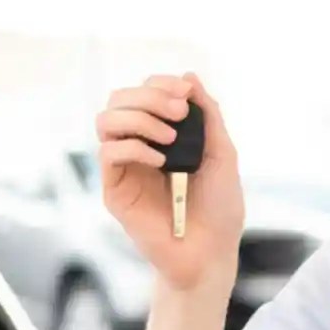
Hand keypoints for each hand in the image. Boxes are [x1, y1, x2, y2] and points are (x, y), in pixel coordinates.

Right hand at [96, 72, 244, 289]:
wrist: (212, 252)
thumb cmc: (220, 208)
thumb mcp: (223, 154)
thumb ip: (208, 115)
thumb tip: (190, 77)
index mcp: (162, 135)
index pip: (144, 92)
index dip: (160, 84)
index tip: (185, 93)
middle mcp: (139, 147)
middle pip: (119, 99)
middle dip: (148, 95)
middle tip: (178, 112)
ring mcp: (125, 168)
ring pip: (106, 121)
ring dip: (139, 118)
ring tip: (170, 137)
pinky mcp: (115, 191)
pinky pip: (108, 154)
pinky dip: (134, 146)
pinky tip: (160, 160)